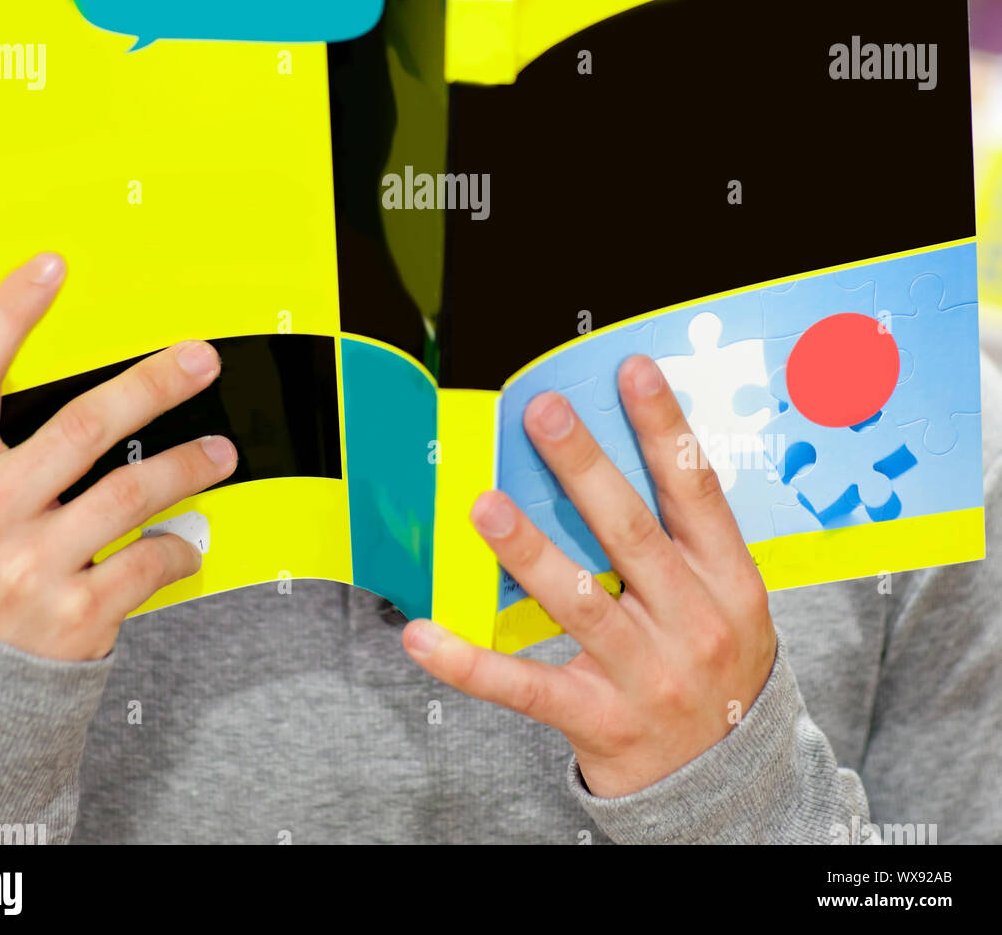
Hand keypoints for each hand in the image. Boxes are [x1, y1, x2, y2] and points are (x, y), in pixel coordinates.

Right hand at [0, 252, 236, 660]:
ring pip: (133, 490)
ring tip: (223, 451)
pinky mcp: (71, 617)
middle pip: (83, 424)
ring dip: (191, 464)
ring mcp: (24, 570)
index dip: (9, 311)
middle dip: (154, 383)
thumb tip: (73, 361)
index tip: (54, 263)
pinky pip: (150, 559)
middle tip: (202, 358)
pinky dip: (182, 544)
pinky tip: (192, 537)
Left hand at [403, 354, 776, 796]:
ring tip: (484, 504)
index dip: (663, 428)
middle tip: (542, 414)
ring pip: (579, 600)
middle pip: (630, 532)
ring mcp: (647, 676)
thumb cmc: (718, 661)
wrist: (731, 783)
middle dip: (584, 468)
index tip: (630, 371)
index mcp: (730, 581)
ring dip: (528, 549)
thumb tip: (616, 444)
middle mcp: (693, 623)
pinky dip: (471, 663)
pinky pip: (526, 687)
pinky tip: (423, 634)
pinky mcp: (599, 721)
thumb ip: (683, 536)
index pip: (696, 490)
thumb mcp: (728, 597)